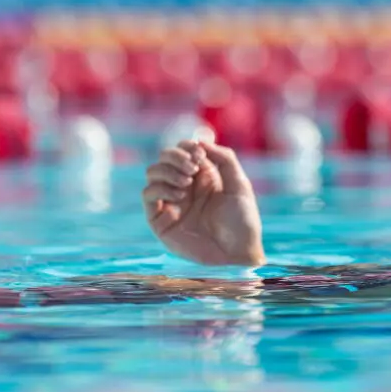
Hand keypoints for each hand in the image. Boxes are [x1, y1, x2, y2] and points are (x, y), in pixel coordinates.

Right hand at [143, 140, 265, 265]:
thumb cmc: (242, 220)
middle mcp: (184, 186)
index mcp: (202, 175)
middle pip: (164, 157)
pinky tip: (180, 197)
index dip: (186, 146)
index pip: (182, 150)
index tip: (199, 154)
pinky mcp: (160, 220)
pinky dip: (160, 189)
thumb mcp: (239, 184)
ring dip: (167, 171)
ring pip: (152, 172)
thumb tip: (200, 140)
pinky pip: (148, 195)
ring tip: (186, 183)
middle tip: (192, 168)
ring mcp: (171, 202)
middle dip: (175, 156)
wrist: (238, 251)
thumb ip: (224, 159)